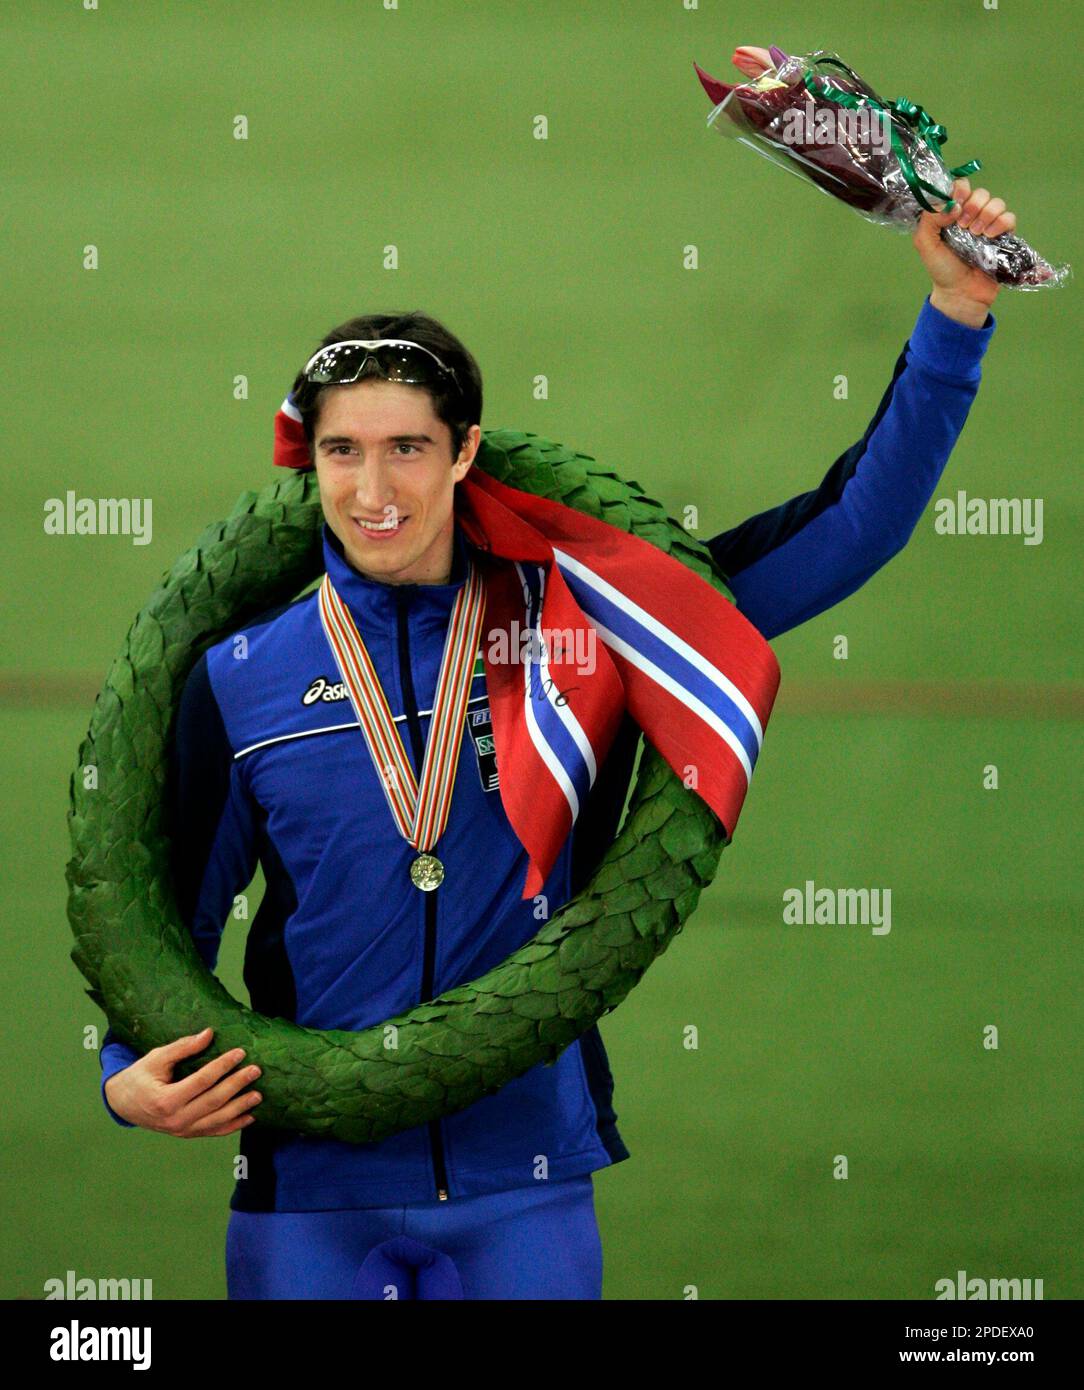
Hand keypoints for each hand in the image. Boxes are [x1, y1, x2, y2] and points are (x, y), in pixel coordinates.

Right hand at [103, 1027, 262, 1137]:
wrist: (123, 1104)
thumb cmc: (140, 1076)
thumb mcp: (156, 1058)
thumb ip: (182, 1047)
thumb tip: (209, 1033)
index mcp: (165, 1100)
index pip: (201, 1081)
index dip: (222, 1066)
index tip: (240, 1052)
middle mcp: (174, 1120)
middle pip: (213, 1101)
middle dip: (237, 1085)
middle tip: (256, 1070)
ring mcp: (181, 1131)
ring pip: (217, 1120)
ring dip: (240, 1107)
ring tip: (258, 1094)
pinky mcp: (187, 1134)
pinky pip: (213, 1132)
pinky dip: (233, 1126)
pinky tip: (250, 1117)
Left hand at [913, 177, 1016, 324]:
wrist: (960, 293)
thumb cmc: (942, 269)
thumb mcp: (925, 243)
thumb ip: (930, 219)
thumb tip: (952, 204)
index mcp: (951, 214)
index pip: (960, 187)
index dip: (960, 190)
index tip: (957, 202)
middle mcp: (970, 216)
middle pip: (980, 192)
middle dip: (973, 206)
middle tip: (963, 225)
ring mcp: (988, 225)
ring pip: (996, 202)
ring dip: (987, 215)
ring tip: (976, 234)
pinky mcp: (1003, 236)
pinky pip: (1010, 217)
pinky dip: (1001, 223)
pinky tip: (989, 237)